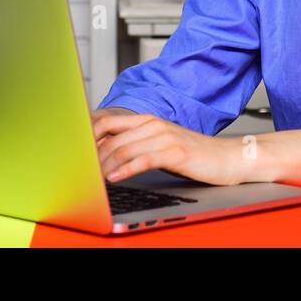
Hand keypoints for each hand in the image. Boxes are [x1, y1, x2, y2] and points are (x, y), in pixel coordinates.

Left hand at [91, 108, 249, 186]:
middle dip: (91, 157)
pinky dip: (125, 170)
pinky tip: (114, 179)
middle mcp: (153, 125)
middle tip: (78, 172)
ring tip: (91, 179)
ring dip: (103, 166)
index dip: (85, 136)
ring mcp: (165, 137)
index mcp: (147, 121)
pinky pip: (143, 159)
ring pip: (123, 149)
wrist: (228, 158)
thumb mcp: (160, 146)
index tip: (72, 152)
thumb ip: (135, 146)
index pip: (106, 122)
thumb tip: (105, 157)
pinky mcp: (175, 152)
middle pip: (110, 138)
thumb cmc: (194, 155)